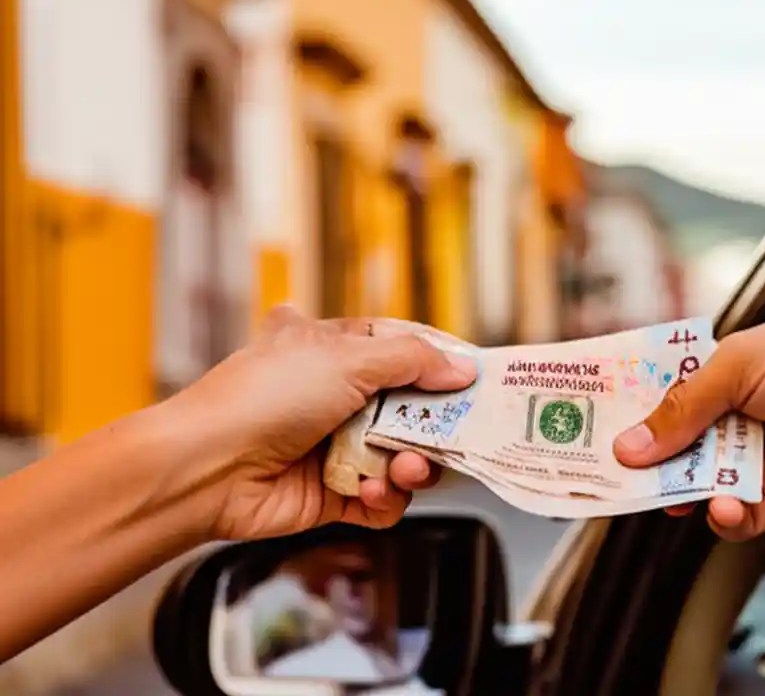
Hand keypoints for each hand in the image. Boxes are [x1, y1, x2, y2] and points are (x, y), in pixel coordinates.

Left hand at [164, 306, 475, 540]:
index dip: (438, 365)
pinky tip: (372, 490)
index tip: (473, 380)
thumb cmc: (263, 397)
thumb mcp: (346, 358)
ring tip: (406, 467)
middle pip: (411, 409)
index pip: (400, 351)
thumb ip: (413, 361)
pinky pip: (382, 500)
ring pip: (403, 457)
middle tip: (454, 432)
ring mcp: (334, 446)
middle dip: (434, 424)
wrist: (207, 467)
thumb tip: (462, 368)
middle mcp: (334, 396)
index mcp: (332, 349)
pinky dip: (386, 498)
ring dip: (413, 464)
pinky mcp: (332, 495)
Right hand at [613, 318, 764, 540]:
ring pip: (696, 486)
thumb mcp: (742, 365)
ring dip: (681, 491)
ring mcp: (756, 461)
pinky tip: (725, 503)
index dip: (628, 410)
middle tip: (609, 472)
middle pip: (672, 447)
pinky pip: (734, 518)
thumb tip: (629, 446)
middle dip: (644, 461)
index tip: (587, 424)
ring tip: (673, 491)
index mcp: (725, 375)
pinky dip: (723, 516)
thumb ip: (683, 407)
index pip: (664, 395)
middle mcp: (736, 419)